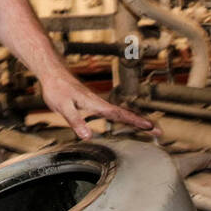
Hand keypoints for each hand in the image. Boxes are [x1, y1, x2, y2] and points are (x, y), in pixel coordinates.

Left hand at [39, 70, 160, 140]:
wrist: (52, 74)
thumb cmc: (57, 88)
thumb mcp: (64, 107)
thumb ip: (76, 121)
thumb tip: (87, 136)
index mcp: (96, 104)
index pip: (120, 114)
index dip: (135, 121)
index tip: (150, 127)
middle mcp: (100, 103)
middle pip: (125, 114)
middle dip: (142, 122)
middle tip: (158, 130)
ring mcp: (97, 103)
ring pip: (120, 112)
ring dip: (135, 120)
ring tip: (148, 128)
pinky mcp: (92, 103)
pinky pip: (112, 112)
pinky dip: (123, 117)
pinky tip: (123, 121)